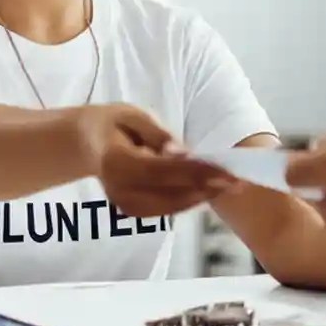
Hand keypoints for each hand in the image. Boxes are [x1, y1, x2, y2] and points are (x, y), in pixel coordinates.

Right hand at [75, 103, 239, 217]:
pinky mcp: (130, 210)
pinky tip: (210, 190)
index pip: (162, 171)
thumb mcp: (133, 115)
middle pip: (170, 193)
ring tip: (232, 186)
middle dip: (207, 188)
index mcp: (117, 162)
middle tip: (239, 181)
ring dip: (203, 197)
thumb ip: (157, 135)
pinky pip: (165, 209)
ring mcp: (123, 203)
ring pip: (170, 206)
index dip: (196, 173)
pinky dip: (189, 201)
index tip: (226, 171)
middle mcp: (118, 189)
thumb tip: (181, 153)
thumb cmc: (112, 124)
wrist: (86, 143)